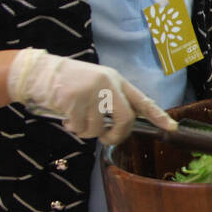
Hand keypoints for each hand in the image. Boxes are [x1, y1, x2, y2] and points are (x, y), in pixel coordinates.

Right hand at [7, 47, 171, 144]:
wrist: (40, 72)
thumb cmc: (70, 83)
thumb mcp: (96, 85)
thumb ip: (111, 101)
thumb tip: (123, 127)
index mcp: (115, 80)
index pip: (141, 100)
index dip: (158, 115)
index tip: (172, 127)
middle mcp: (107, 83)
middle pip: (125, 119)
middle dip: (117, 135)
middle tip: (106, 138)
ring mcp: (91, 90)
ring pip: (99, 128)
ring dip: (87, 131)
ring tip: (76, 118)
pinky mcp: (73, 99)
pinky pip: (80, 128)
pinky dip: (73, 128)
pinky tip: (65, 116)